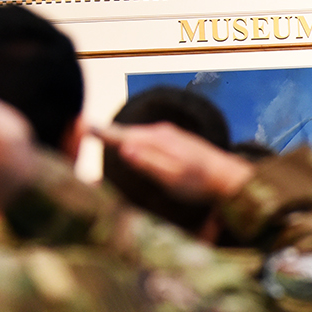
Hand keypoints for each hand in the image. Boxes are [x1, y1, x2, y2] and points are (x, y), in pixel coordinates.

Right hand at [96, 121, 254, 204]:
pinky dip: (133, 139)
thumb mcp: (172, 177)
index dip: (100, 133)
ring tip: (99, 133)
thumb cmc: (201, 183)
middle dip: (106, 133)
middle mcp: (161, 132)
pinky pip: (147, 138)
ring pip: (137, 135)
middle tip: (84, 130)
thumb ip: (148, 162)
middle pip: (127, 133)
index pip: (121, 135)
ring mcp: (169, 135)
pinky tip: (130, 143)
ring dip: (119, 135)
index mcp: (157, 140)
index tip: (81, 127)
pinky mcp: (175, 141)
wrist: (230, 178)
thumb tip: (124, 147)